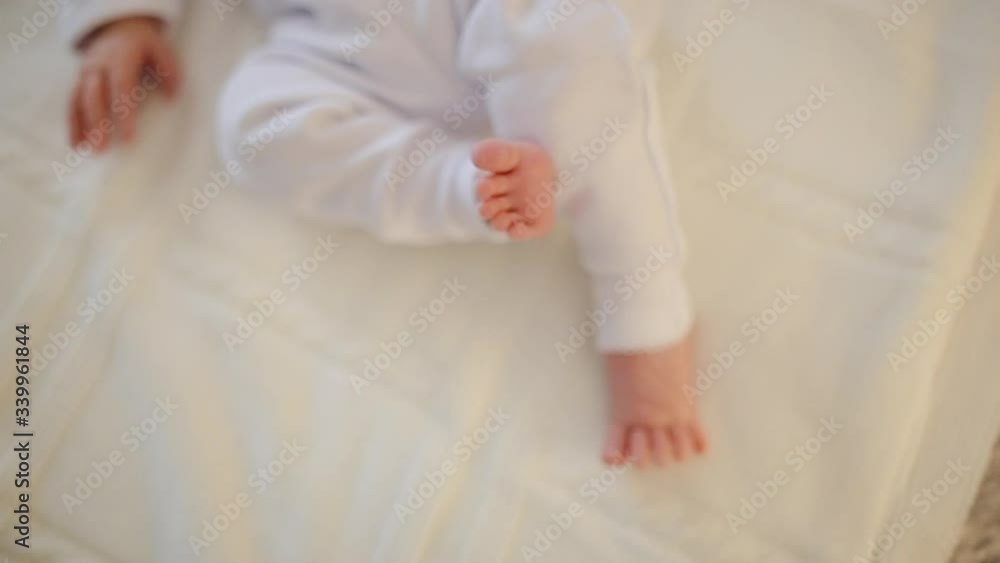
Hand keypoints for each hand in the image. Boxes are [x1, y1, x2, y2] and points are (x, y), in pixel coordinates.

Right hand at [68, 16, 180, 150]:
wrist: (118, 27)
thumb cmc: (144, 44)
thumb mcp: (160, 48)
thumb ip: (169, 69)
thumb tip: (173, 95)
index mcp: (119, 58)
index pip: (121, 88)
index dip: (124, 113)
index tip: (129, 136)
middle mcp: (98, 66)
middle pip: (94, 97)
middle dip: (97, 123)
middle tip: (102, 148)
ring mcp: (86, 74)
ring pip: (78, 101)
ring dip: (81, 126)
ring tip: (85, 150)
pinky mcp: (79, 81)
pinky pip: (72, 103)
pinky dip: (73, 124)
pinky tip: (77, 145)